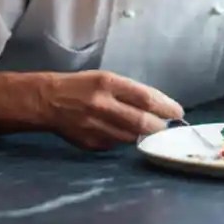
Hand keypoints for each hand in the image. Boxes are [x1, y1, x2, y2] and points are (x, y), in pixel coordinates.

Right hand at [39, 71, 183, 150]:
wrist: (47, 101)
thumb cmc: (80, 86)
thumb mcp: (104, 79)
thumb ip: (129, 92)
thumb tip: (157, 106)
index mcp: (107, 84)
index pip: (146, 98)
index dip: (166, 107)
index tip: (177, 112)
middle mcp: (102, 105)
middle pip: (143, 122)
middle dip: (160, 126)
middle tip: (166, 125)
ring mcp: (96, 127)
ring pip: (132, 136)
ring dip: (144, 134)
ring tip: (147, 129)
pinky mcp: (91, 143)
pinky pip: (117, 144)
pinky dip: (124, 139)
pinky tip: (121, 132)